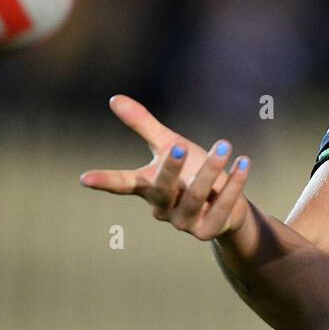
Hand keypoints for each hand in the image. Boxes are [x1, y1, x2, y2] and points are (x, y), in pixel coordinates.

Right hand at [80, 94, 250, 240]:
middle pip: (161, 190)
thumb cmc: (191, 171)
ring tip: (224, 145)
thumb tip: (114, 98)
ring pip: (195, 197)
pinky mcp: (208, 231)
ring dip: (211, 170)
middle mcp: (163, 208)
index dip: (105, 181)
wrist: (226, 207)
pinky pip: (221, 207)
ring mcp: (184, 223)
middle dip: (170, 169)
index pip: (124, 184)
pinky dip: (233, 185)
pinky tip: (243, 163)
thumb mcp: (169, 144)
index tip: (84, 178)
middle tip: (179, 146)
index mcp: (149, 187)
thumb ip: (142, 125)